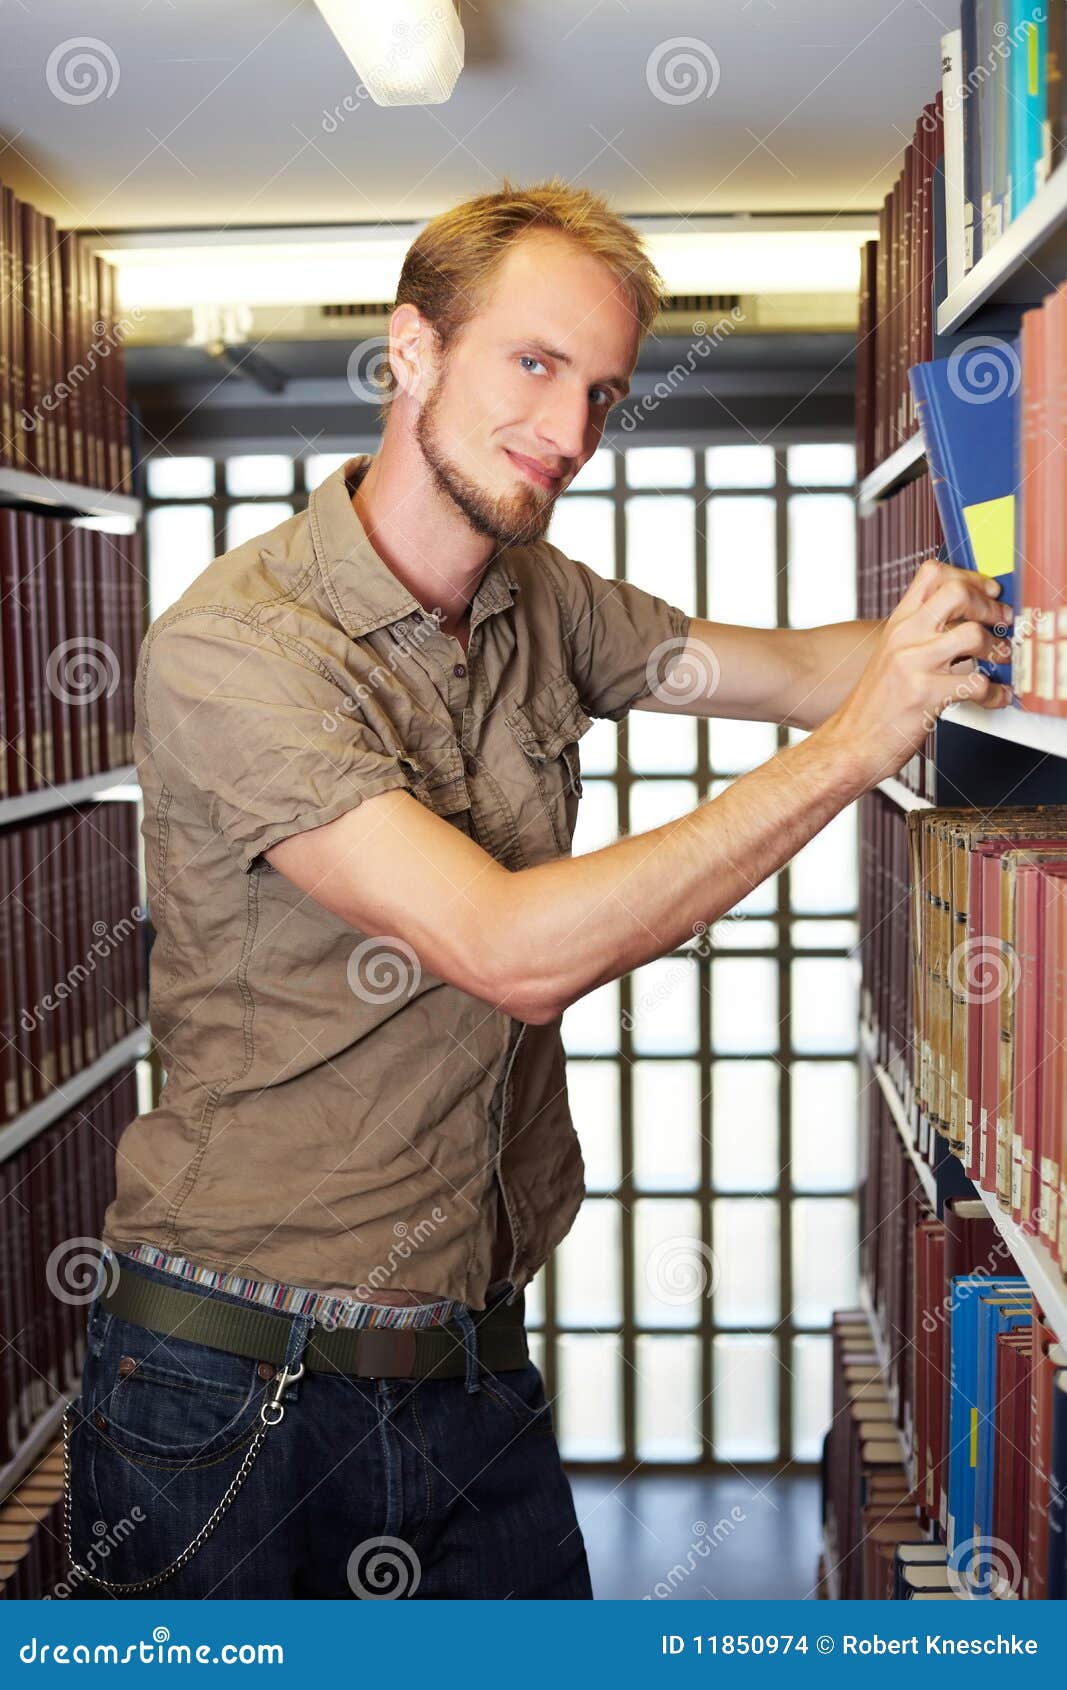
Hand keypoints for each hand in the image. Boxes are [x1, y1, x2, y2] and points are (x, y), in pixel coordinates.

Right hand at [819, 558, 1012, 787]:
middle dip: (989, 605)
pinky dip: (994, 692)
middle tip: (1001, 621)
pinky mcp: (925, 696)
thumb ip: (921, 633)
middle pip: (956, 592)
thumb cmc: (873, 706)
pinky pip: (976, 683)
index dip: (970, 577)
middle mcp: (904, 638)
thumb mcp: (891, 656)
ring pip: (972, 634)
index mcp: (897, 624)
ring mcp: (913, 665)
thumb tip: (964, 620)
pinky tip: (993, 696)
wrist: (850, 744)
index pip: (933, 573)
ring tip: (1000, 660)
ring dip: (997, 647)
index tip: (988, 591)